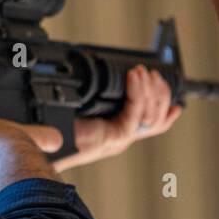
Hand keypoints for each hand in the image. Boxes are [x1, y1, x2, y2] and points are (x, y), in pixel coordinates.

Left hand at [55, 65, 181, 171]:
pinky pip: (134, 113)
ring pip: (150, 116)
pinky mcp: (114, 137)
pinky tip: (133, 78)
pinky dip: (137, 92)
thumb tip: (89, 83)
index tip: (177, 103)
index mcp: (115, 134)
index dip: (166, 114)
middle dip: (160, 94)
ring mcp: (119, 139)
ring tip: (143, 72)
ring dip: (150, 90)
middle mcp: (120, 138)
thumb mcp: (75, 111)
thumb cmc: (53, 128)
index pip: (152, 127)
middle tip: (152, 74)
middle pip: (157, 119)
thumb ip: (87, 101)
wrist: (41, 146)